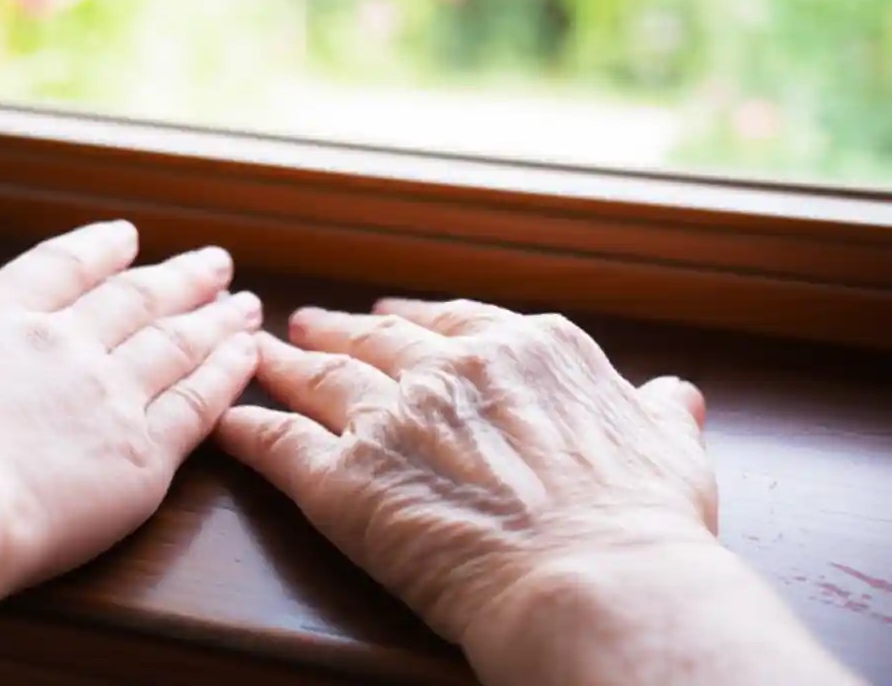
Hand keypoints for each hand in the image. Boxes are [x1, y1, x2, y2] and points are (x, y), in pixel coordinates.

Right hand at [0, 221, 261, 585]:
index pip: (61, 267)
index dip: (98, 250)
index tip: (128, 238)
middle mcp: (61, 342)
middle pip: (134, 299)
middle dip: (179, 278)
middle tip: (216, 262)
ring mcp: (106, 394)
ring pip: (175, 344)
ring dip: (216, 320)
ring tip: (246, 304)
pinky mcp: (139, 455)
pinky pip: (196, 405)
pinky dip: (228, 375)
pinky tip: (249, 356)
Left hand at [218, 299, 715, 656]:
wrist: (597, 583)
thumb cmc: (645, 527)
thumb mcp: (670, 453)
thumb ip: (659, 415)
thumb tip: (673, 393)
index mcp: (529, 352)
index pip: (458, 322)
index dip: (419, 321)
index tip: (393, 318)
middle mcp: (454, 370)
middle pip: (380, 342)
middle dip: (341, 332)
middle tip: (308, 323)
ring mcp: (394, 420)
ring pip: (322, 380)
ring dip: (285, 366)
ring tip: (259, 354)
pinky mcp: (344, 480)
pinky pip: (280, 445)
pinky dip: (248, 430)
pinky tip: (227, 422)